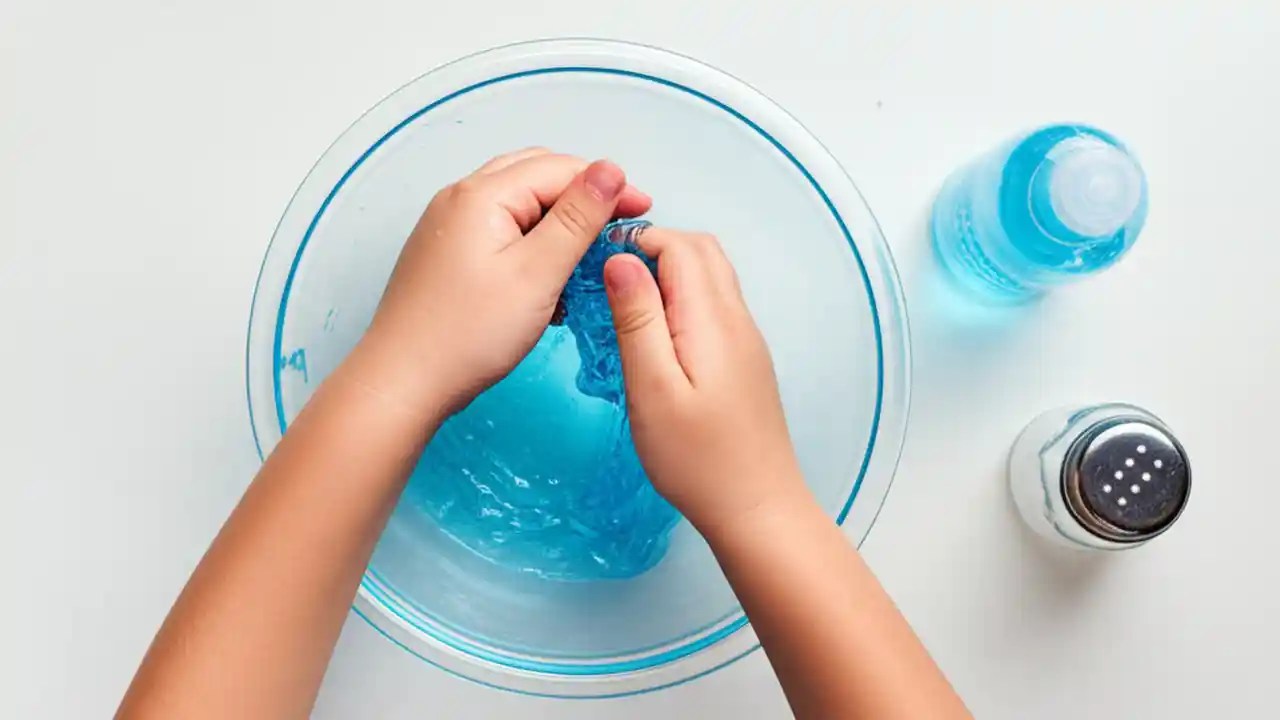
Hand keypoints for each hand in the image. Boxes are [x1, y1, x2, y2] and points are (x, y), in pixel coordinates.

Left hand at [352, 149, 651, 416]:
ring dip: (556, 219)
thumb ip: (577, 218)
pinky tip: (547, 278)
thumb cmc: (466, 335)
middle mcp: (459, 199)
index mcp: (482, 195)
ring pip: (517, 202)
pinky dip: (530, 241)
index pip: (559, 168)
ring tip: (585, 254)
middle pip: (535, 175)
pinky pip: (499, 228)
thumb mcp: (537, 274)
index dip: (607, 185)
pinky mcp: (445, 254)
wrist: (402, 383)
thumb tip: (609, 170)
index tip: (643, 210)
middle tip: (618, 227)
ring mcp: (448, 226)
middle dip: (582, 195)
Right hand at [603, 229, 809, 535]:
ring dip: (668, 273)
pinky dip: (682, 300)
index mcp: (712, 319)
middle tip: (607, 278)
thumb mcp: (652, 388)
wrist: (756, 508)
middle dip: (654, 248)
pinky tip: (654, 336)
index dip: (638, 240)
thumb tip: (620, 260)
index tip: (596, 263)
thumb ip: (637, 319)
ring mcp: (744, 341)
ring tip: (624, 304)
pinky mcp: (743, 363)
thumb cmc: (697, 459)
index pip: (680, 245)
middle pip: (701, 252)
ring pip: (710, 278)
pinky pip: (714, 308)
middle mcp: (736, 320)